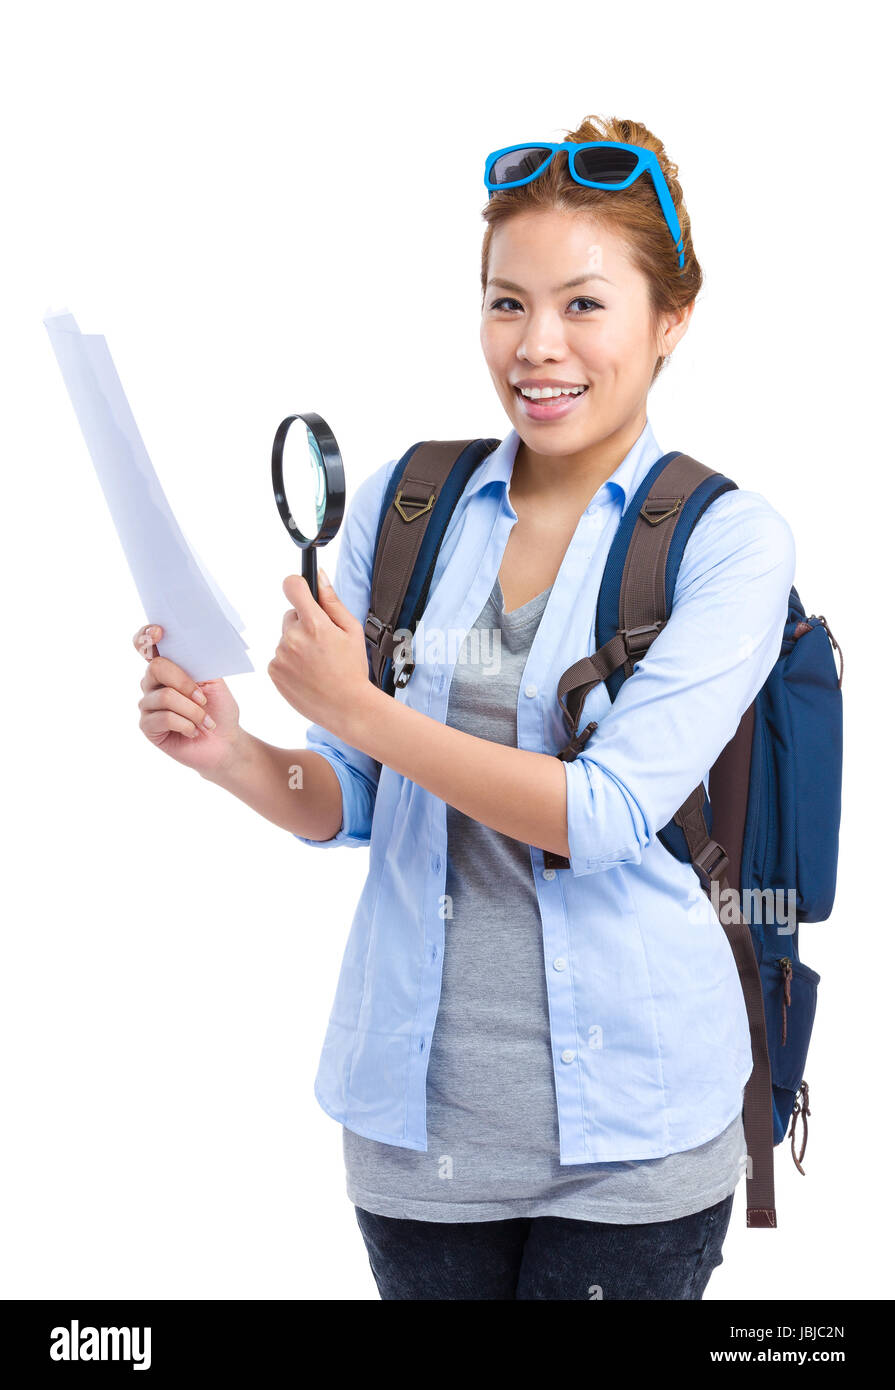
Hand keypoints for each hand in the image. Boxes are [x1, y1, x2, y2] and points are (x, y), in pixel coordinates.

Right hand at [133, 624, 241, 773]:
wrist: (224, 741)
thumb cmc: (219, 709)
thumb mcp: (214, 681)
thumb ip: (199, 663)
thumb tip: (188, 647)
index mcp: (167, 666)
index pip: (145, 644)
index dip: (146, 635)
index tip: (159, 632)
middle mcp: (152, 682)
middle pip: (156, 667)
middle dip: (185, 683)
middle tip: (203, 699)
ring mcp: (147, 704)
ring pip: (166, 697)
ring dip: (194, 711)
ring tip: (205, 721)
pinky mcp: (147, 726)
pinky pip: (164, 718)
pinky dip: (187, 725)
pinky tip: (193, 732)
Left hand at [267, 568, 370, 738]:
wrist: (346, 707)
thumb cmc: (352, 669)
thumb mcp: (352, 631)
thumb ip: (332, 602)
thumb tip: (319, 577)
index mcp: (315, 624)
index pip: (293, 586)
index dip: (297, 584)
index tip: (301, 589)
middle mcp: (293, 637)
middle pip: (291, 615)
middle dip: (304, 623)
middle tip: (323, 643)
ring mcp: (281, 655)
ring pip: (286, 638)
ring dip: (297, 644)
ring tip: (317, 663)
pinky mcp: (274, 671)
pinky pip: (280, 656)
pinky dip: (290, 661)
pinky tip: (307, 673)